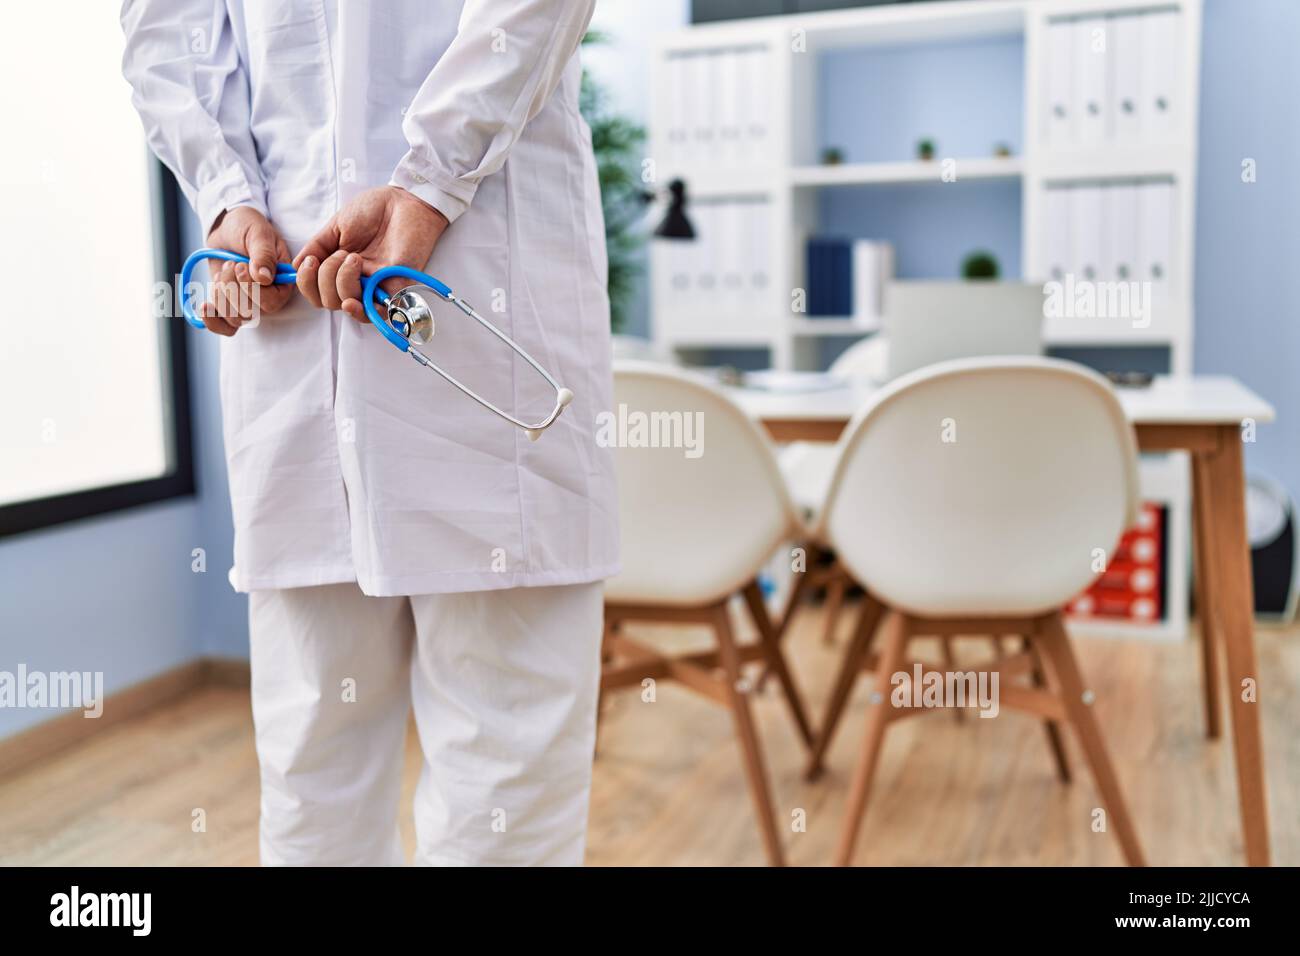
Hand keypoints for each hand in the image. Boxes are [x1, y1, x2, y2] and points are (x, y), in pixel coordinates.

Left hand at [201, 206, 294, 335]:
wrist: (227, 227)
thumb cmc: (248, 227)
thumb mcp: (258, 233)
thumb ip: (263, 254)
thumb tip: (263, 278)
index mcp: (282, 283)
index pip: (271, 302)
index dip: (251, 288)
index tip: (240, 266)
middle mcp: (268, 298)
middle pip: (250, 312)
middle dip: (232, 286)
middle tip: (231, 263)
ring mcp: (248, 303)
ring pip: (234, 318)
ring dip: (221, 293)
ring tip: (223, 272)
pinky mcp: (230, 305)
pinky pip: (224, 326)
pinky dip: (212, 319)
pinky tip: (203, 306)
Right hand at [293, 186, 448, 323]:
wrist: (403, 202)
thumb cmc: (373, 210)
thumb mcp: (336, 226)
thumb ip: (316, 246)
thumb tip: (295, 266)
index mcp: (339, 267)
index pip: (316, 291)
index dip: (306, 282)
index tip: (309, 261)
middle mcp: (356, 280)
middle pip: (328, 301)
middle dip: (325, 278)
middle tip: (341, 254)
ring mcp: (374, 286)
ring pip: (346, 305)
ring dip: (341, 282)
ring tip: (354, 258)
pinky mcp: (394, 289)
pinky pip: (375, 313)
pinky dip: (359, 309)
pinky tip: (351, 300)